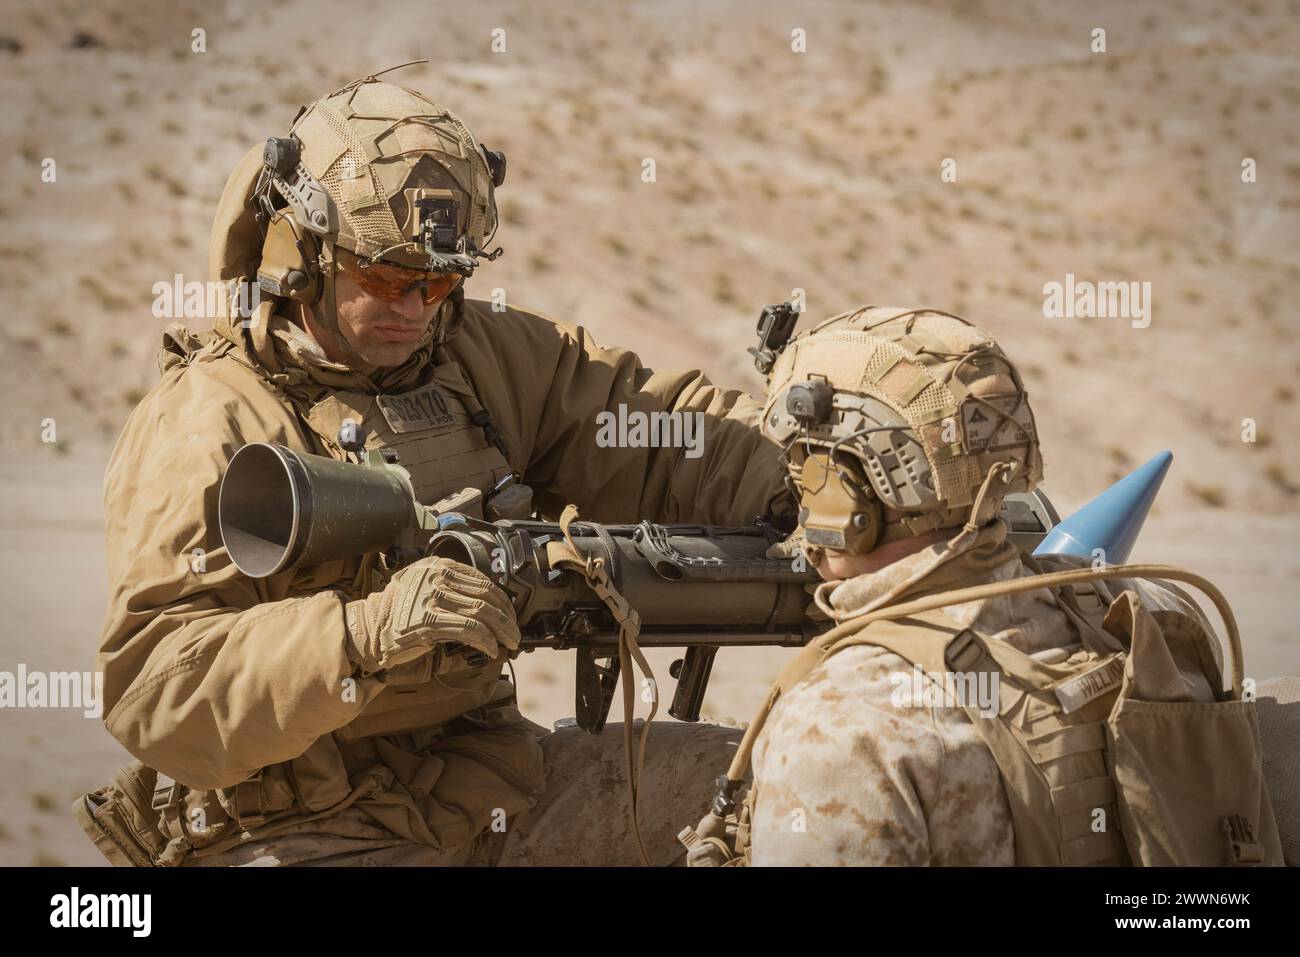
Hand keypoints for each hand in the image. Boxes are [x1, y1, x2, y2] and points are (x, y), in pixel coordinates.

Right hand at [343, 556, 519, 674]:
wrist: (370, 629)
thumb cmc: (402, 613)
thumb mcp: (427, 588)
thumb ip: (455, 590)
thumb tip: (492, 607)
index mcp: (439, 565)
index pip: (482, 581)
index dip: (503, 601)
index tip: (511, 617)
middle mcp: (436, 577)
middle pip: (485, 596)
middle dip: (506, 618)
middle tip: (515, 634)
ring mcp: (431, 597)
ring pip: (481, 612)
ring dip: (501, 631)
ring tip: (509, 644)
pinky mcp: (428, 620)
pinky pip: (468, 630)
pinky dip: (485, 641)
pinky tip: (491, 649)